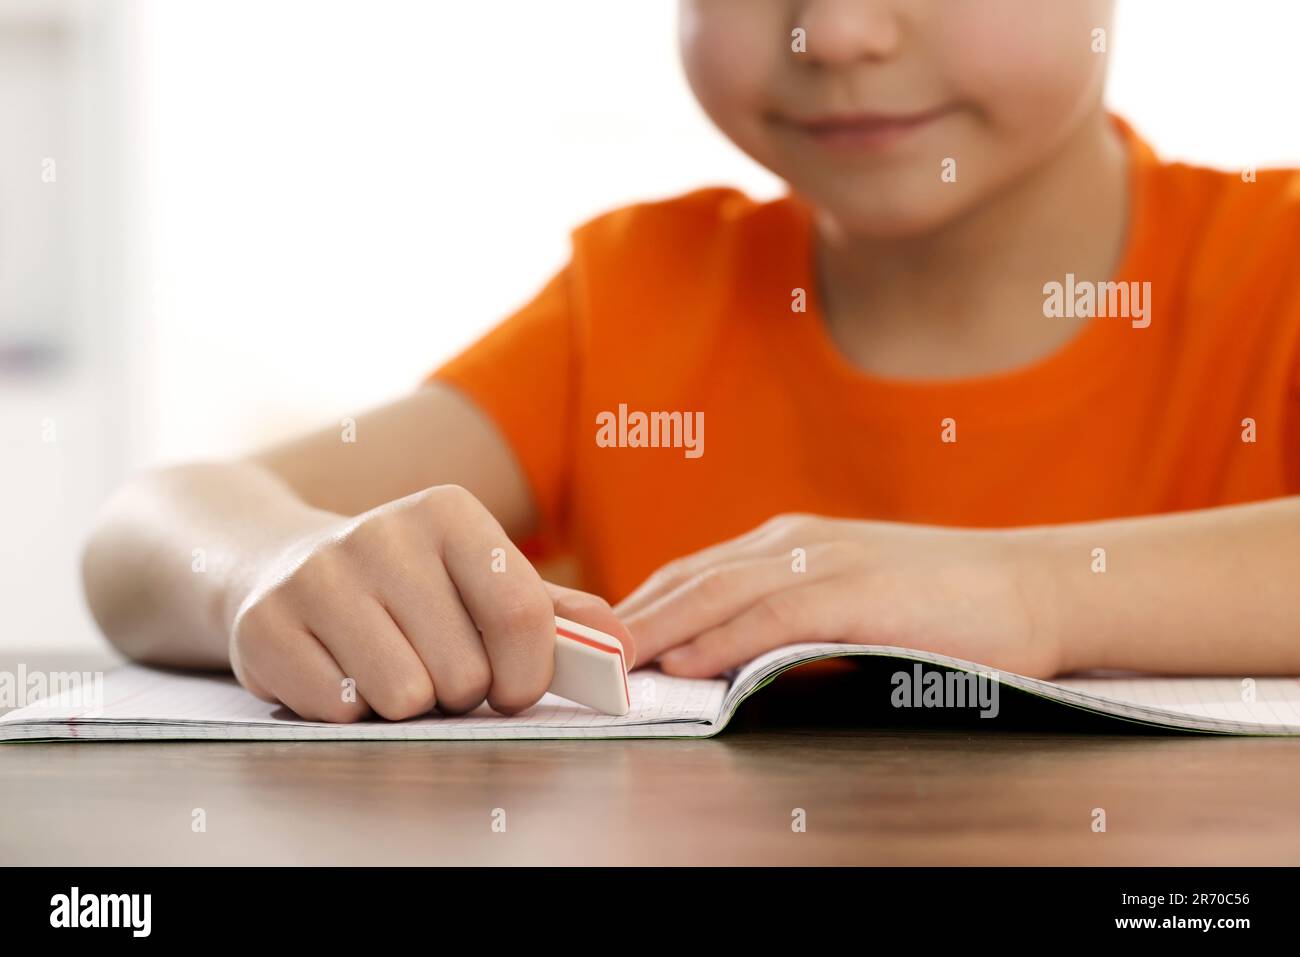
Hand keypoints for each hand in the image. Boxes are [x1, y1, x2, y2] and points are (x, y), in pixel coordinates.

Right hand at [228, 484, 634, 721]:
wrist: (280, 565)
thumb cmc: (409, 585)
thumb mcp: (481, 579)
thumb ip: (558, 614)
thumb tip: (624, 647)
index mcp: (449, 512)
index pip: (524, 616)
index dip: (529, 675)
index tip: (512, 687)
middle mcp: (382, 532)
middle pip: (465, 671)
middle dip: (459, 690)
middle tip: (432, 665)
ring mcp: (318, 576)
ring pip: (406, 697)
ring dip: (407, 704)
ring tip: (387, 665)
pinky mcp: (265, 625)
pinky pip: (342, 711)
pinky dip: (350, 709)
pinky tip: (337, 669)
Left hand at [616, 514, 1059, 678]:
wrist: (1037, 587)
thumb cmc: (947, 602)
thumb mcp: (853, 597)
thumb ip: (792, 614)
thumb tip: (728, 653)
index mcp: (792, 542)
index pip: (695, 573)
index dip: (642, 606)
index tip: (600, 642)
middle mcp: (798, 543)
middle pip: (692, 580)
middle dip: (631, 619)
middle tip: (581, 653)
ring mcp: (830, 563)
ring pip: (721, 594)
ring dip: (658, 629)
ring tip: (611, 661)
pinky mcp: (862, 594)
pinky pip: (777, 616)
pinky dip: (725, 638)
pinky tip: (690, 661)